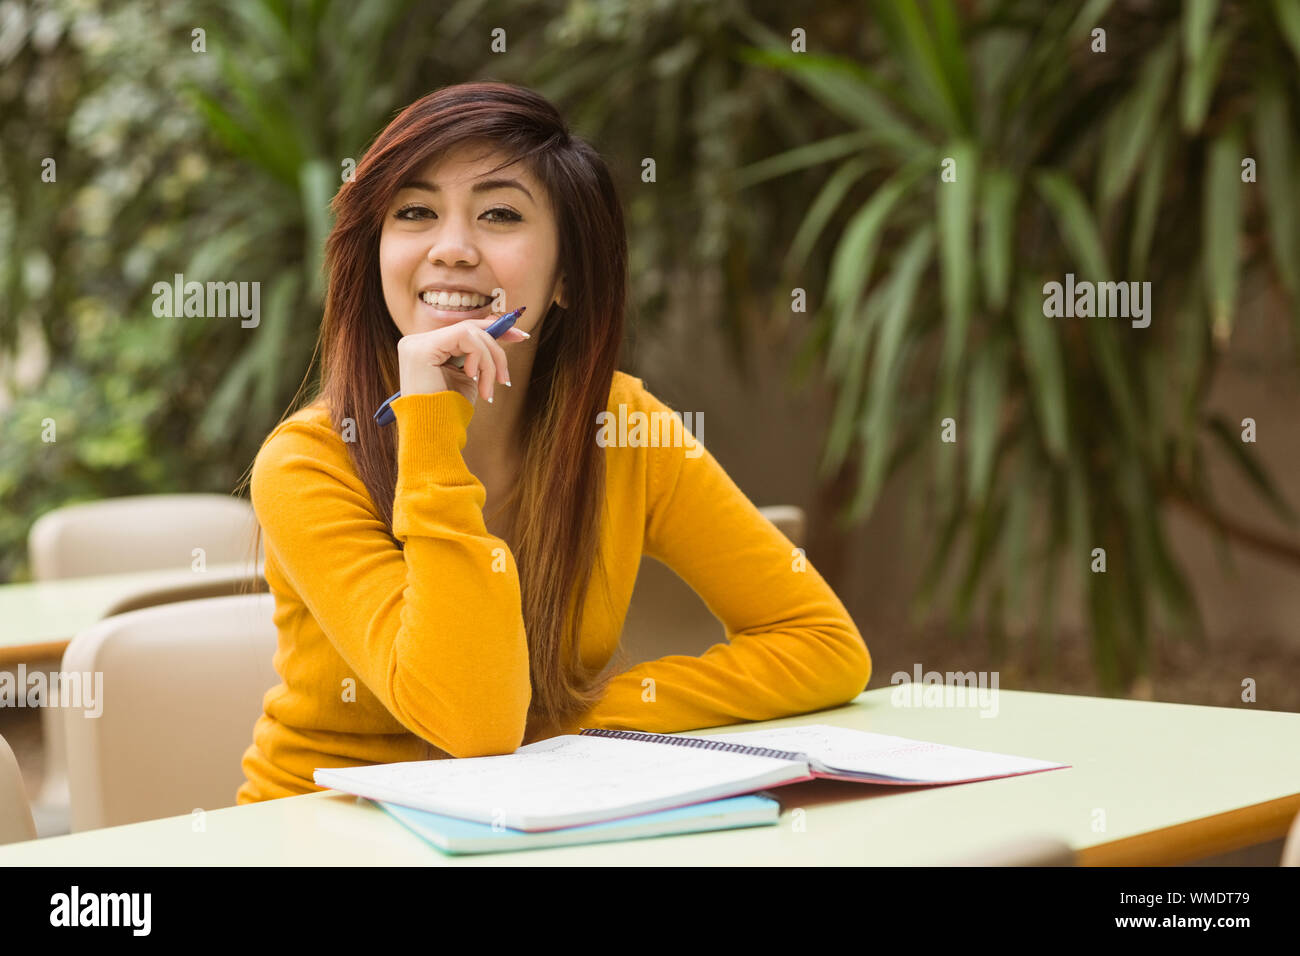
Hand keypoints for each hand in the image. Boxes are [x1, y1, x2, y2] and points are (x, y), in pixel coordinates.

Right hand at [397, 315, 529, 404]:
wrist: (434, 434)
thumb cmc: (451, 411)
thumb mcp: (469, 376)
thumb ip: (478, 354)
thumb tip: (505, 331)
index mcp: (426, 348)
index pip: (463, 330)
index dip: (494, 330)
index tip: (520, 337)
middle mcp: (417, 342)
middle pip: (469, 329)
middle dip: (496, 350)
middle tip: (506, 379)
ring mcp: (416, 344)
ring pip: (470, 333)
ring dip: (489, 362)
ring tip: (487, 389)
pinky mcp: (422, 348)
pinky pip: (465, 338)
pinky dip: (479, 358)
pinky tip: (472, 378)